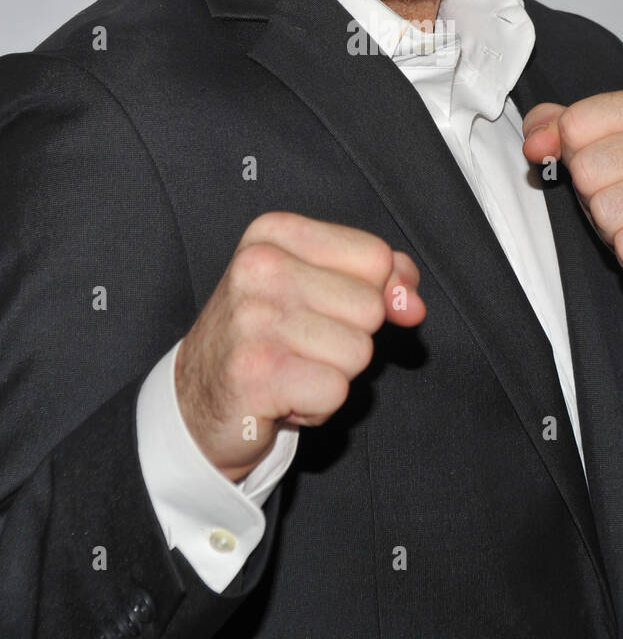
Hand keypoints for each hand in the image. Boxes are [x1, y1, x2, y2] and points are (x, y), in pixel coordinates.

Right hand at [175, 212, 424, 479]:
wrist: (195, 400)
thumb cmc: (264, 338)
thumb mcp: (316, 287)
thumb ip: (377, 279)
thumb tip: (412, 303)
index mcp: (275, 232)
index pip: (376, 257)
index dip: (375, 295)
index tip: (328, 312)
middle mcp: (259, 266)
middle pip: (371, 307)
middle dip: (349, 338)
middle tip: (300, 346)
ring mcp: (254, 318)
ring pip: (359, 352)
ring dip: (333, 374)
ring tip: (290, 369)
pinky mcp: (256, 371)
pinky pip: (336, 390)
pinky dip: (318, 406)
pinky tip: (282, 397)